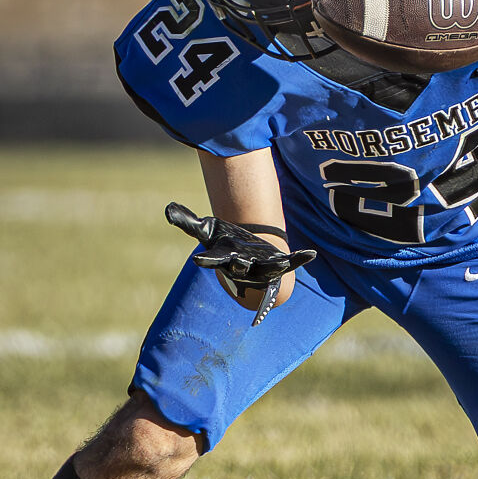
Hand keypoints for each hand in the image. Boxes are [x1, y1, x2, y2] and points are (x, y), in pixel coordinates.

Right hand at [164, 202, 315, 323]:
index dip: (206, 261)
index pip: (212, 260)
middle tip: (239, 262)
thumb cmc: (224, 242)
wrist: (246, 257)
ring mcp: (261, 267)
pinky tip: (310, 253)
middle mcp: (241, 267)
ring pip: (267, 269)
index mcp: (223, 258)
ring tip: (283, 263)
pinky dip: (299, 259)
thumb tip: (167, 209)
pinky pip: (290, 263)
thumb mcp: (206, 229)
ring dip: (274, 266)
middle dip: (240, 267)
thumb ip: (187, 221)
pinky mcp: (278, 265)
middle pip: (239, 268)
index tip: (198, 260)